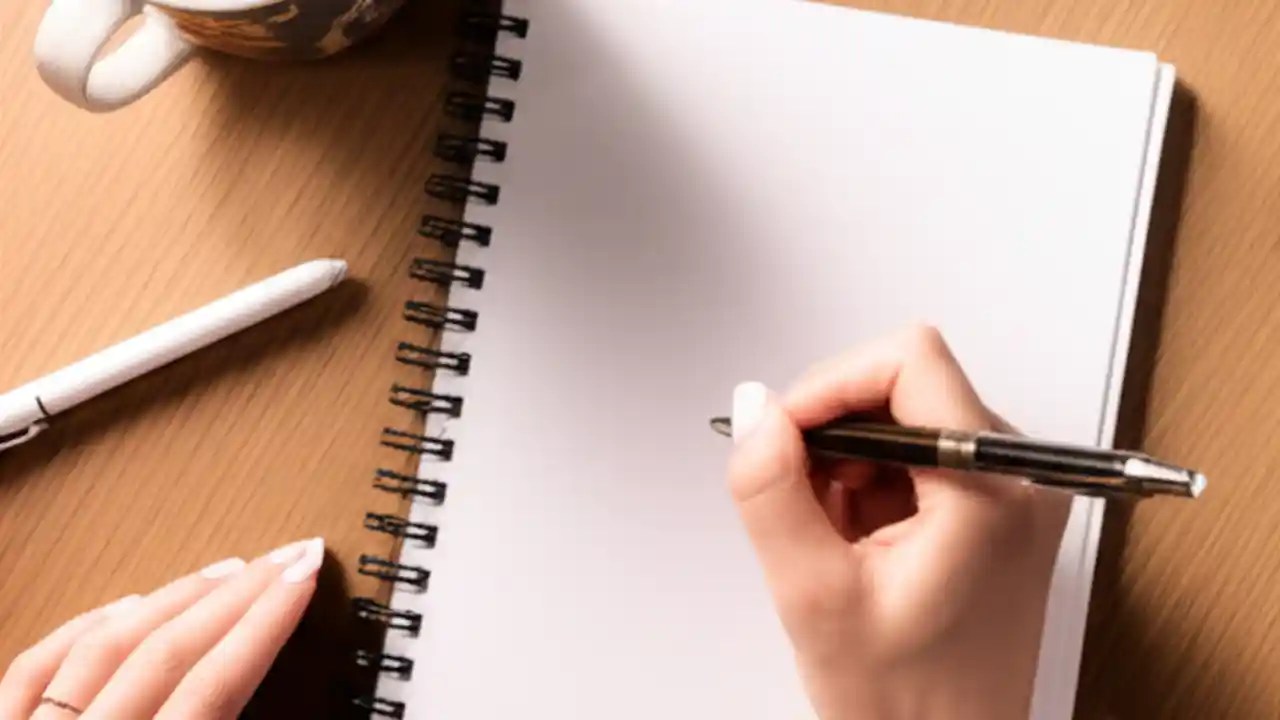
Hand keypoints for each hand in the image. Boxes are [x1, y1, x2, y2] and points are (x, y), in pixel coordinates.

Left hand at [0, 538, 322, 718]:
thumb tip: (269, 681)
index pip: (217, 683)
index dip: (268, 622)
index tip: (305, 574)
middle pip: (170, 651)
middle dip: (240, 595)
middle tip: (287, 555)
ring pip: (106, 644)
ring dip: (174, 599)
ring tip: (227, 570)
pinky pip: (34, 664)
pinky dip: (86, 627)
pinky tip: (125, 604)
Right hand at [726, 327, 1069, 719]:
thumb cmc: (905, 705)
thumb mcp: (814, 597)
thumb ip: (772, 492)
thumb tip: (754, 409)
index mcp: (992, 492)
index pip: (910, 360)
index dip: (830, 384)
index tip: (784, 430)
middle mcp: (1018, 479)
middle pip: (904, 385)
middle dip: (833, 434)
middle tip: (803, 502)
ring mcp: (1010, 491)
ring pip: (902, 417)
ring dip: (845, 463)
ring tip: (832, 538)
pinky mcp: (993, 507)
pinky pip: (914, 454)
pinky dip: (866, 484)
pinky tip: (854, 542)